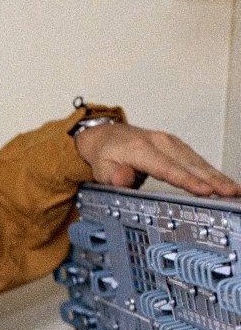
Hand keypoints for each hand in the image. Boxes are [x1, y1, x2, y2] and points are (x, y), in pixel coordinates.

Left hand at [73, 120, 239, 198]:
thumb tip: (123, 179)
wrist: (107, 136)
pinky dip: (211, 171)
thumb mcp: (101, 168)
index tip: (204, 190)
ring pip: (198, 161)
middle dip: (213, 179)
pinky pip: (196, 160)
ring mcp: (171, 143)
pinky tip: (223, 182)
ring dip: (218, 176)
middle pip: (190, 164)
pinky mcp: (177, 147)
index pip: (168, 168)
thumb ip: (112, 176)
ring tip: (235, 190)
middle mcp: (161, 143)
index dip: (187, 181)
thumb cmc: (106, 155)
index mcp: (142, 149)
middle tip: (231, 193)